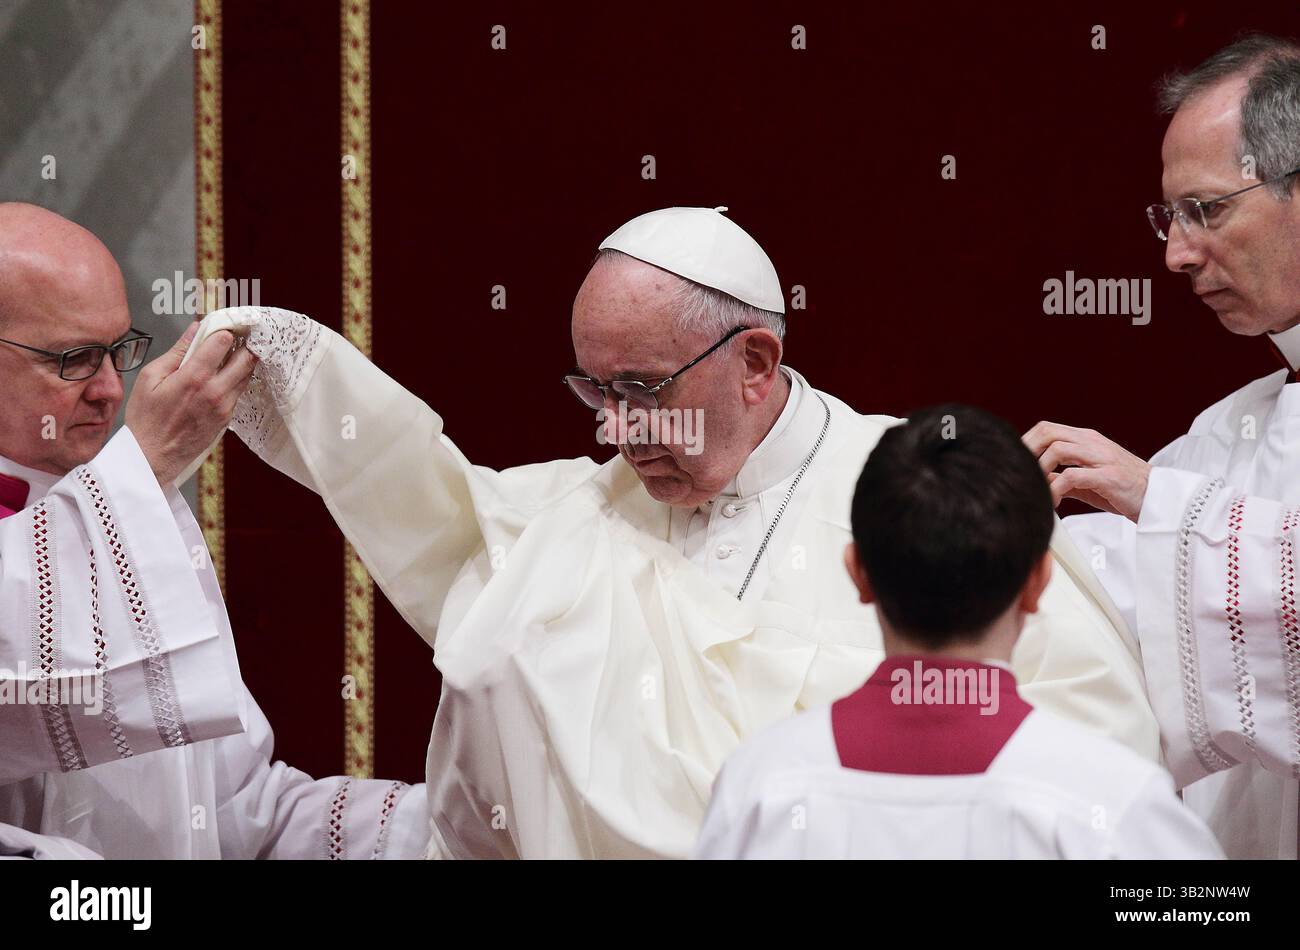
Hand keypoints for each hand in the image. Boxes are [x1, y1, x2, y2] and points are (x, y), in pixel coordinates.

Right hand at [125, 321, 257, 484]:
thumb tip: (195, 329)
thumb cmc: (146, 418)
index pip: (223, 342)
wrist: (152, 457)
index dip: (223, 329)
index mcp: (194, 378)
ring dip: (242, 362)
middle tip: (235, 337)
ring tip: (228, 355)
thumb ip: (177, 351)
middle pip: (246, 357)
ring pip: (247, 375)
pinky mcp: (227, 418)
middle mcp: (215, 392)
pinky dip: (236, 380)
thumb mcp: (151, 378)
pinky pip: (239, 392)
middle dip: (242, 343)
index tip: (221, 325)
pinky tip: (222, 377)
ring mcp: (225, 407)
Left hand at [1022, 421, 1151, 521]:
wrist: (1158, 499)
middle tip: (1019, 474)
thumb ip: (1061, 475)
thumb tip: (1037, 479)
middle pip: (1047, 432)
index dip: (1026, 442)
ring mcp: (1101, 457)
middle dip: (1027, 452)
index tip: (1015, 462)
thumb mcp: (1086, 480)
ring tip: (1035, 490)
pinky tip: (1053, 503)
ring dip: (1039, 470)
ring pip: (1057, 450)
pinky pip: (1071, 476)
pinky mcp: (1108, 476)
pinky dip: (1055, 489)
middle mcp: (1092, 443)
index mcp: (1086, 440)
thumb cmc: (1122, 489)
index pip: (1046, 429)